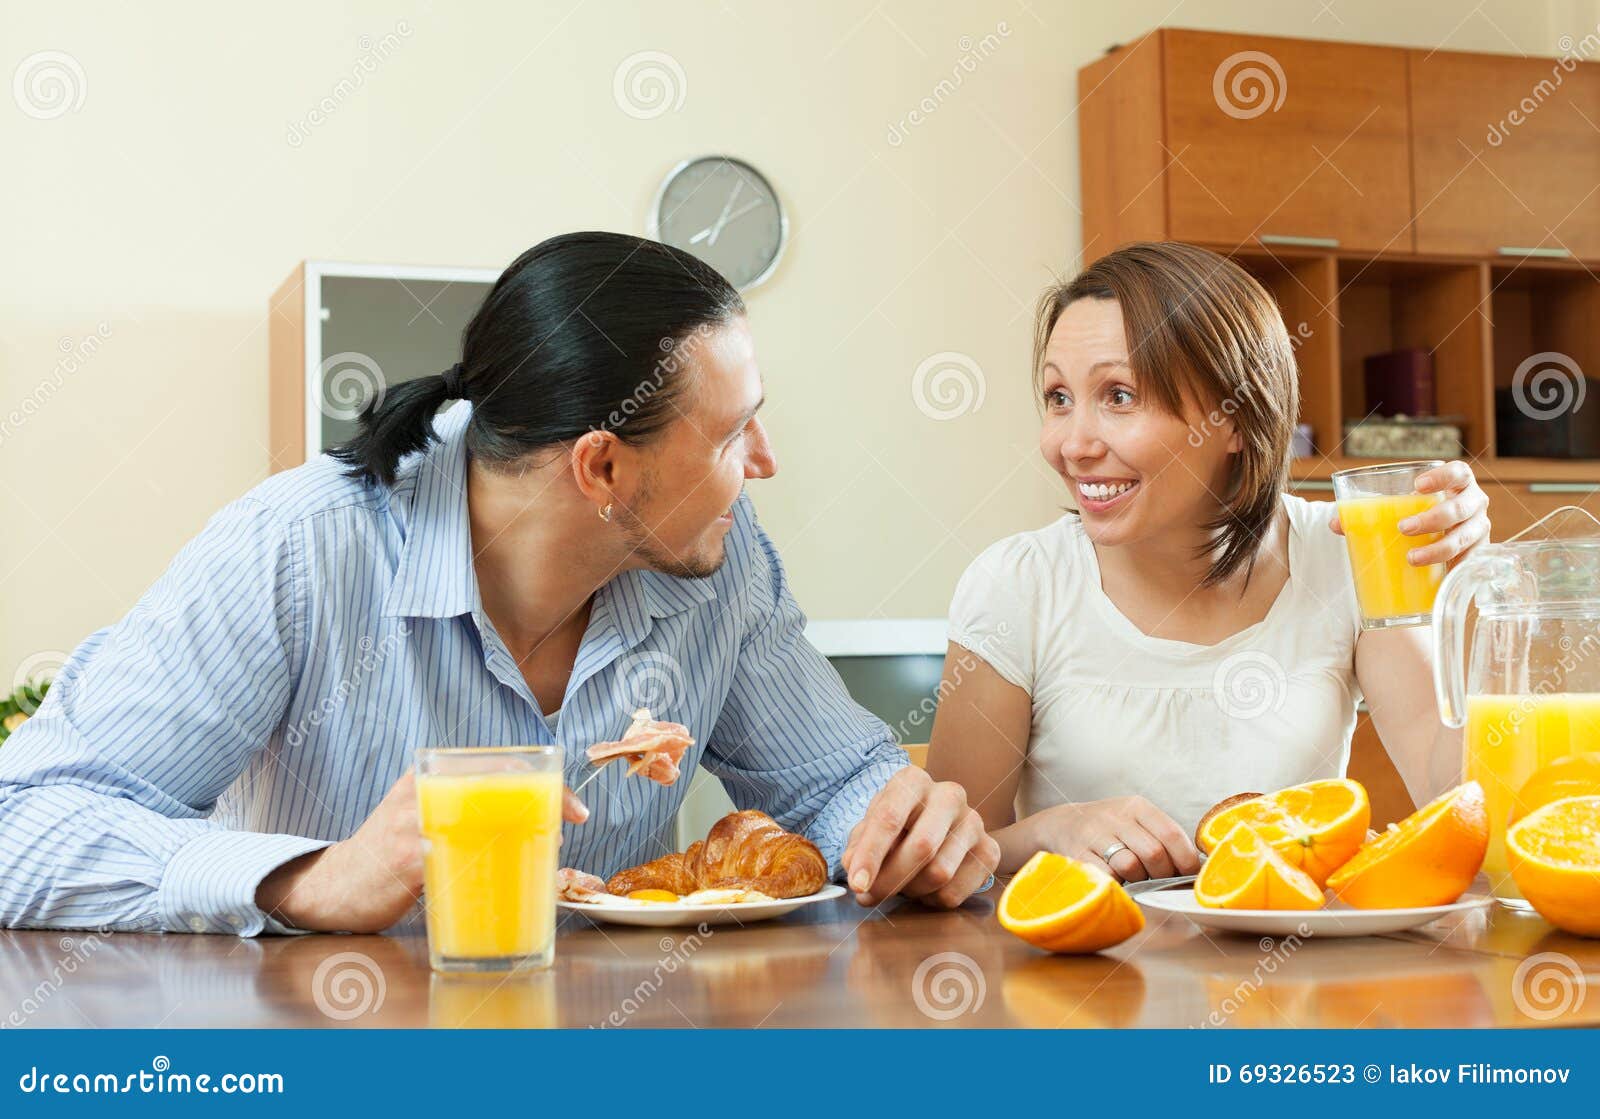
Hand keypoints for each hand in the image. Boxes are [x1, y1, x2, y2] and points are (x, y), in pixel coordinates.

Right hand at [255, 771, 589, 932]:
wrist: (335, 886)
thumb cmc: (392, 853)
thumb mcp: (429, 817)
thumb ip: (471, 811)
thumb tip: (538, 825)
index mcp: (435, 774)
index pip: (504, 765)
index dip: (549, 786)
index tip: (579, 812)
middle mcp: (426, 789)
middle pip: (504, 788)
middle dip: (546, 809)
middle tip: (566, 834)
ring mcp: (416, 822)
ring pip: (489, 825)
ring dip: (524, 843)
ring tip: (540, 858)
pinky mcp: (408, 858)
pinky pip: (462, 861)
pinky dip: (491, 873)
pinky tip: (504, 883)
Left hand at [839, 767, 999, 907]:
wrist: (938, 824)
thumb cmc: (898, 823)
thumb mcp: (871, 827)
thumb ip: (859, 845)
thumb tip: (854, 867)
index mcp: (913, 780)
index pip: (890, 818)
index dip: (870, 854)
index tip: (857, 884)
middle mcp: (949, 795)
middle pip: (921, 847)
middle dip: (890, 880)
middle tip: (870, 897)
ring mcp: (974, 822)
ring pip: (939, 873)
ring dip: (910, 890)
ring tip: (900, 884)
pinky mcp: (989, 851)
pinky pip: (955, 892)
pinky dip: (930, 900)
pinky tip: (923, 888)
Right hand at [1026, 795, 1200, 882]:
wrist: (1061, 824)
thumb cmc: (1110, 829)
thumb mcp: (1135, 821)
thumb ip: (1162, 837)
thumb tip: (1200, 868)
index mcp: (1136, 806)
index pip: (1171, 833)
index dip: (1186, 860)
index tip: (1189, 875)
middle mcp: (1115, 816)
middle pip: (1154, 853)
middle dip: (1163, 875)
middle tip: (1159, 880)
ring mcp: (1094, 834)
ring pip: (1130, 865)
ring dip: (1138, 880)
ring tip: (1135, 878)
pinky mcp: (1077, 853)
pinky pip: (1107, 877)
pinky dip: (1117, 885)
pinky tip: (1117, 881)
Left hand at [1329, 460, 1489, 567]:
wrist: (1441, 538)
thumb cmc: (1418, 515)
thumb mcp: (1399, 509)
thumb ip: (1370, 512)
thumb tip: (1336, 523)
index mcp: (1458, 483)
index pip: (1458, 472)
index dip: (1443, 476)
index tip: (1417, 486)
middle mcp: (1474, 503)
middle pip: (1460, 508)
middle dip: (1433, 518)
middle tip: (1403, 528)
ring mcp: (1480, 528)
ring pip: (1466, 536)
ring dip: (1439, 548)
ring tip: (1411, 558)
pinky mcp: (1479, 552)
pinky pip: (1473, 561)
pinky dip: (1457, 567)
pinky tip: (1442, 574)